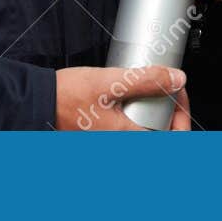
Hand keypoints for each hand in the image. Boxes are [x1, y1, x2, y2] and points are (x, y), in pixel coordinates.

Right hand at [55, 65, 190, 130]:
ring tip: (154, 85)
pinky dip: (137, 110)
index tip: (179, 90)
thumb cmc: (67, 97)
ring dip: (154, 109)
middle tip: (170, 85)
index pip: (171, 138)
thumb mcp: (111, 81)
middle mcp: (121, 142)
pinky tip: (133, 91)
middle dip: (170, 108)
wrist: (39, 101)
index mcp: (128, 137)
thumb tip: (176, 79)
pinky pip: (130, 125)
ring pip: (145, 129)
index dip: (182, 115)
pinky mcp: (104, 131)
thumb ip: (146, 80)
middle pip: (160, 133)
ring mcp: (111, 138)